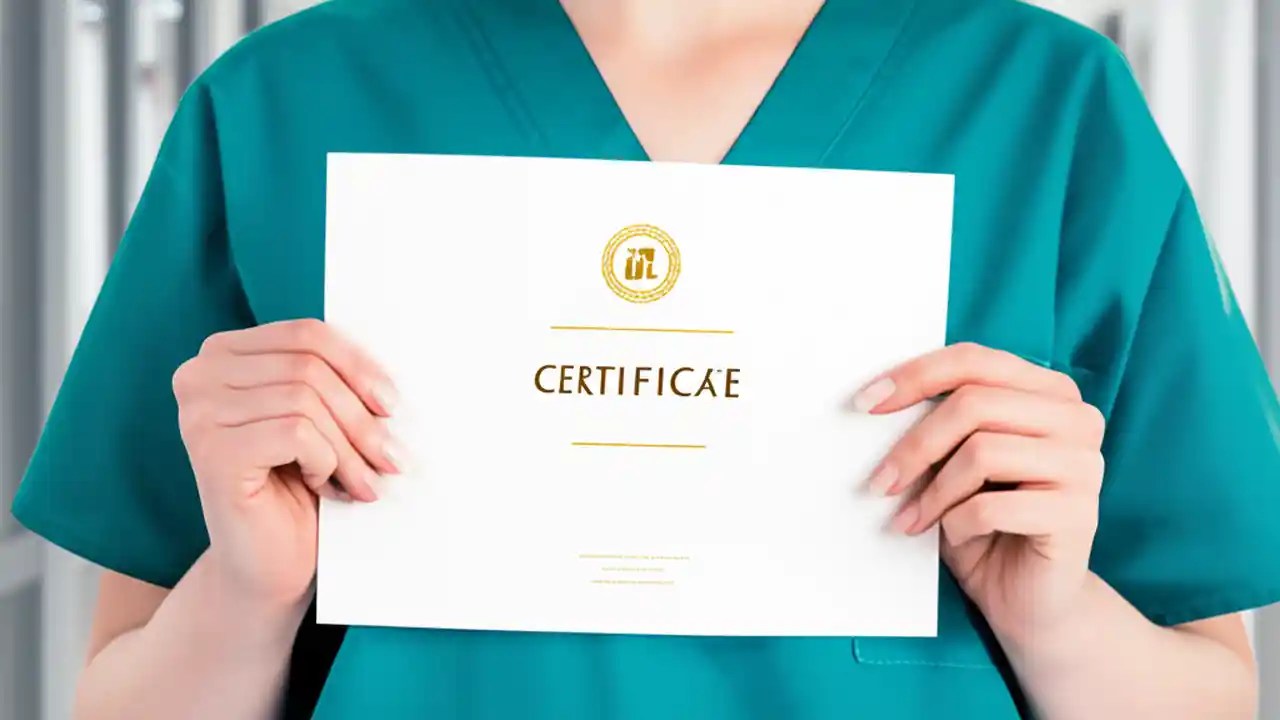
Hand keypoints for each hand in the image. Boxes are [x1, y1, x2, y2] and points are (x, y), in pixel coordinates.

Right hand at [172, 319, 402, 605]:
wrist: (269, 562)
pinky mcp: (210, 451)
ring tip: (362, 480)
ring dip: (349, 447)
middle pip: (309, 366)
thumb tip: (390, 364)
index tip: (390, 405)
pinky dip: (324, 461)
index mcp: (224, 353)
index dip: (359, 366)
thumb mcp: (320, 417)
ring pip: (305, 399)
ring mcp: (199, 413)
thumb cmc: (297, 486)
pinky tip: (321, 486)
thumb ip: (334, 377)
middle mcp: (199, 375)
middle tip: (388, 456)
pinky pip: (295, 433)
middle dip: (360, 416)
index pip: (307, 333)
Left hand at [856, 343, 1105, 642]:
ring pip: (982, 452)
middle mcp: (1076, 418)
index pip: (974, 361)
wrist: (1029, 598)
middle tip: (879, 482)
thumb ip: (939, 424)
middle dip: (914, 445)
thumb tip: (877, 403)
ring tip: (912, 518)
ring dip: (933, 492)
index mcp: (1049, 391)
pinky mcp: (1078, 514)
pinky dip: (957, 523)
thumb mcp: (957, 463)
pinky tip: (953, 536)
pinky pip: (992, 506)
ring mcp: (1084, 465)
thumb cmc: (986, 522)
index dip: (915, 376)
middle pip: (974, 404)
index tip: (865, 403)